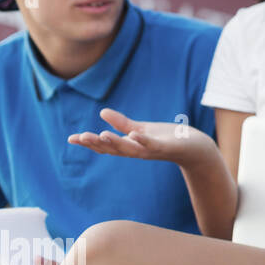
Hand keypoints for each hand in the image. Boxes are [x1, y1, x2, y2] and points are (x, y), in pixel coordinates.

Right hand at [67, 108, 212, 167]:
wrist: (194, 147)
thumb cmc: (167, 138)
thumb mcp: (141, 129)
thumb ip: (122, 124)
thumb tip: (102, 113)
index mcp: (129, 145)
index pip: (105, 146)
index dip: (89, 143)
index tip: (71, 138)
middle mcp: (137, 150)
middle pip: (113, 148)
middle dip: (96, 144)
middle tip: (79, 138)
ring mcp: (150, 150)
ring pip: (129, 148)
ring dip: (115, 143)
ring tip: (100, 135)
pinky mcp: (165, 147)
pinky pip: (153, 144)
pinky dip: (143, 141)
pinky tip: (134, 134)